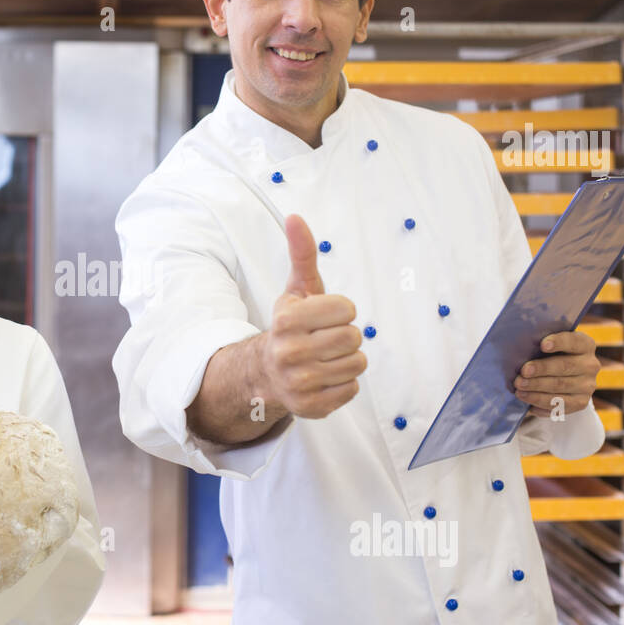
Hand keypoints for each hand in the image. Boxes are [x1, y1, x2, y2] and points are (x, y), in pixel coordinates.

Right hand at [259, 214, 365, 419]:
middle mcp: (289, 353)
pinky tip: (325, 377)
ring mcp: (299, 382)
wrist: (266, 372)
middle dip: (345, 335)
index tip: (324, 316)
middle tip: (326, 338)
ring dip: (347, 359)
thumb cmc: (291, 326)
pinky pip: (352, 389)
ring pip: (357, 364)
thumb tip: (294, 217)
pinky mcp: (311, 407)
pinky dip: (344, 383)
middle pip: (354, 337)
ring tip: (325, 357)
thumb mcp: (297, 289)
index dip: (340, 310)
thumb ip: (301, 253)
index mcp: (286, 320)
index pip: (347, 309)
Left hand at [513, 330, 598, 418]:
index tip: (543, 345)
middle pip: (564, 366)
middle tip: (523, 372)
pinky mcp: (581, 402)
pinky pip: (559, 405)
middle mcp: (590, 365)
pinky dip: (540, 403)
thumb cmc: (550, 356)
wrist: (565, 378)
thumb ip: (541, 343)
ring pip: (560, 387)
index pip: (573, 341)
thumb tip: (519, 345)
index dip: (559, 342)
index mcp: (585, 345)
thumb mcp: (550, 345)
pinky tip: (526, 400)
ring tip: (519, 388)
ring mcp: (587, 385)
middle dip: (542, 369)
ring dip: (537, 388)